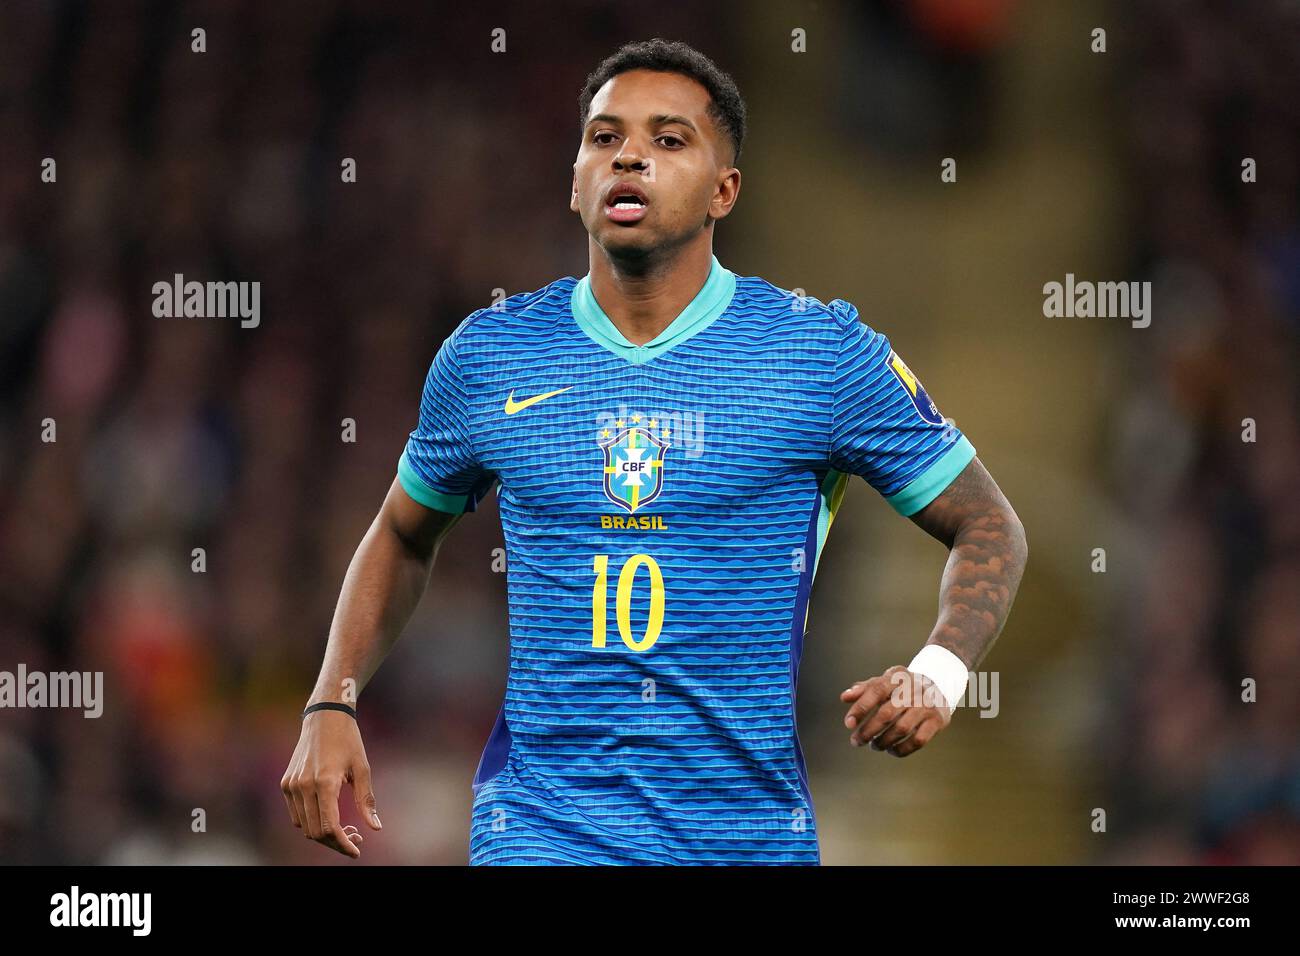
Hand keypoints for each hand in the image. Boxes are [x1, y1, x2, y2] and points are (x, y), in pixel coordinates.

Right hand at [281, 709, 381, 857]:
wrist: (324, 716)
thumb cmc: (348, 740)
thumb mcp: (363, 769)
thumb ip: (367, 801)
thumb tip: (376, 828)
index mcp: (325, 782)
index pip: (329, 827)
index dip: (343, 844)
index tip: (357, 851)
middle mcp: (303, 786)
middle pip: (315, 832)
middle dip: (336, 841)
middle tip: (356, 838)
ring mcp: (291, 785)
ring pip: (304, 826)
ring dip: (323, 834)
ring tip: (346, 828)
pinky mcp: (286, 784)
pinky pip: (297, 815)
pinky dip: (312, 821)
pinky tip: (329, 815)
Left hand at [838, 664, 952, 756]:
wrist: (939, 685)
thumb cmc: (903, 687)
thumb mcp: (885, 682)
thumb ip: (864, 689)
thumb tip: (844, 697)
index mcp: (898, 676)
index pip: (876, 690)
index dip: (861, 708)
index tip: (848, 723)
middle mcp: (914, 689)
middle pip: (887, 713)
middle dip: (868, 730)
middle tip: (856, 741)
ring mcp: (927, 705)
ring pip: (901, 729)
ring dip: (883, 741)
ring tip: (874, 745)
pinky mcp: (937, 720)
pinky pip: (918, 740)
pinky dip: (902, 749)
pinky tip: (891, 750)